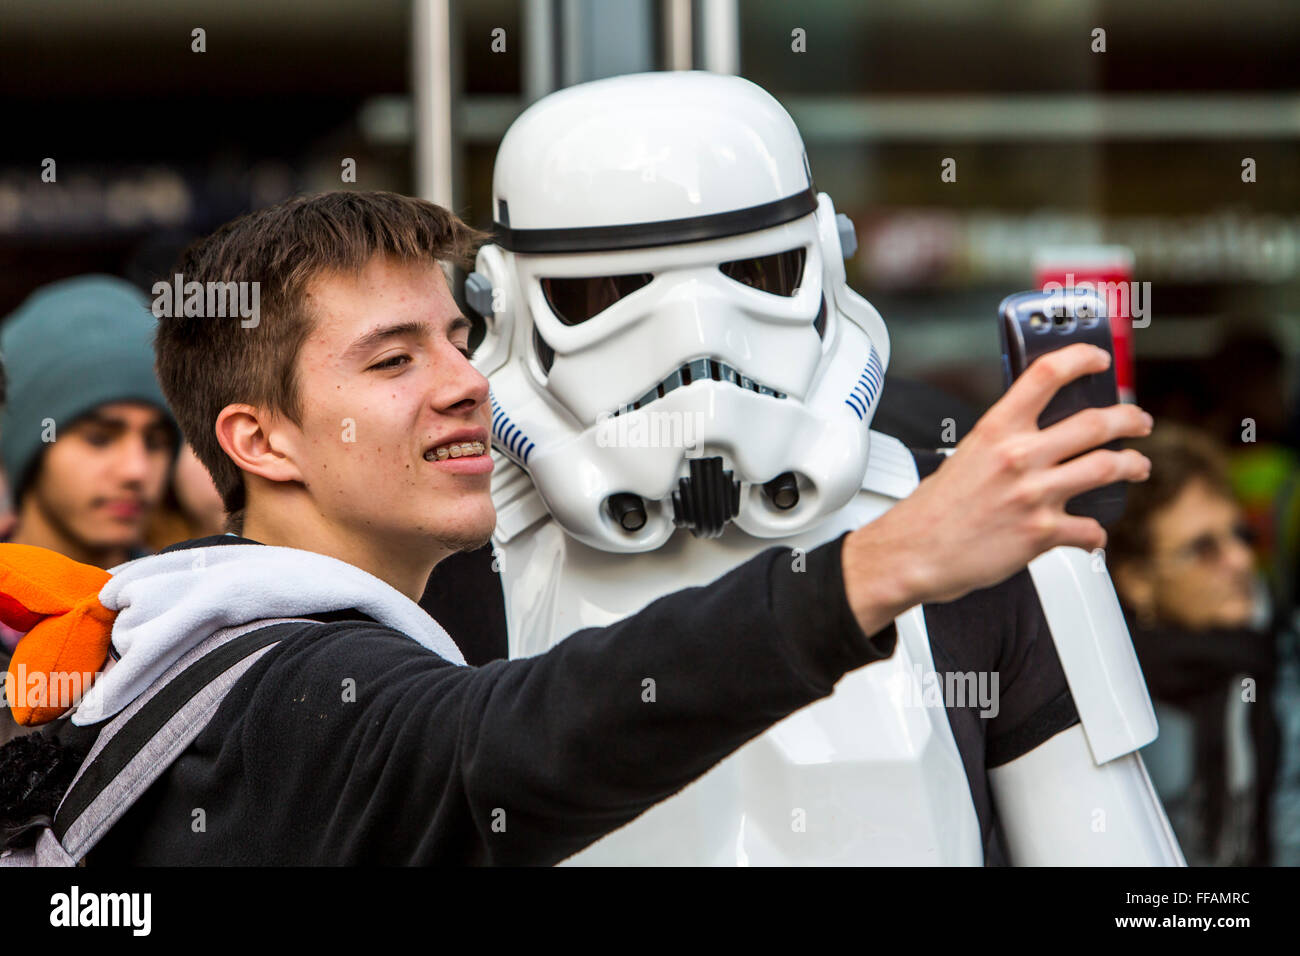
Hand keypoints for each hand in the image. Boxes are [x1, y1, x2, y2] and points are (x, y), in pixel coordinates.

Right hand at [843, 344, 1151, 632]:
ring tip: (1137, 467)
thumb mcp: (966, 455)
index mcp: (996, 430)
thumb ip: (1004, 441)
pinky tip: (1092, 533)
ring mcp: (1034, 494)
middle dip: (1129, 419)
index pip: (1046, 375)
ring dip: (1132, 466)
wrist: (914, 553)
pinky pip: (1090, 528)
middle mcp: (1019, 457)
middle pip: (1095, 422)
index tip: (1099, 361)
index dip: (1081, 359)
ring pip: (1108, 467)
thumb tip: (1037, 433)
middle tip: (1139, 421)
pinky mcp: (1042, 533)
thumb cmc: (934, 510)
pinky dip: (1096, 533)